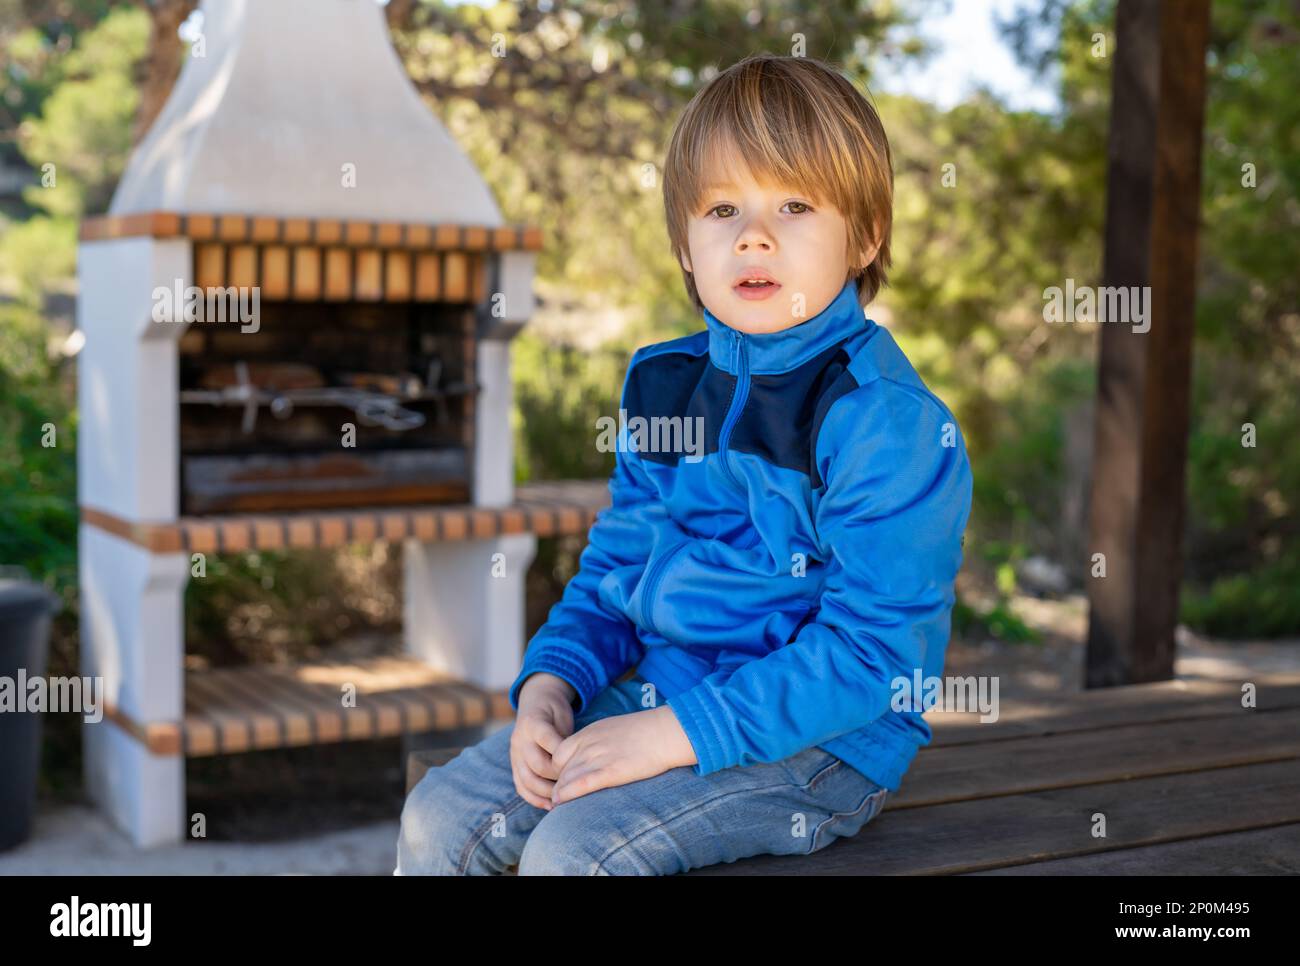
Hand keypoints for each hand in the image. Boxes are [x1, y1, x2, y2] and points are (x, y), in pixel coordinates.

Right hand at [510, 673, 577, 810]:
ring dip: (546, 793)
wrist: (534, 703)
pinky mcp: (514, 765)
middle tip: (575, 787)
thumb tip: (575, 763)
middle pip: (538, 765)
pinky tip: (549, 806)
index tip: (579, 766)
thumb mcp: (562, 716)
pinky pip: (520, 786)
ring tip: (563, 802)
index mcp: (533, 723)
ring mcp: (514, 754)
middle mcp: (520, 739)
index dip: (564, 755)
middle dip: (558, 778)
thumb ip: (565, 738)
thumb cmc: (554, 711)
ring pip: (527, 779)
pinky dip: (533, 798)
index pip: (548, 741)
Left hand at [549, 705, 696, 805]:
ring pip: (566, 777)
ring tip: (556, 805)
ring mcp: (598, 758)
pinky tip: (560, 802)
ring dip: (558, 793)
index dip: (557, 770)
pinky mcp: (610, 772)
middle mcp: (589, 744)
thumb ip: (599, 741)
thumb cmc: (645, 732)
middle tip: (555, 798)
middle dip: (556, 784)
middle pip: (560, 768)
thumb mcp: (614, 729)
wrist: (664, 733)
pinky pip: (581, 784)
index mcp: (589, 733)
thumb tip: (595, 755)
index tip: (560, 781)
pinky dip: (567, 794)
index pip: (559, 754)